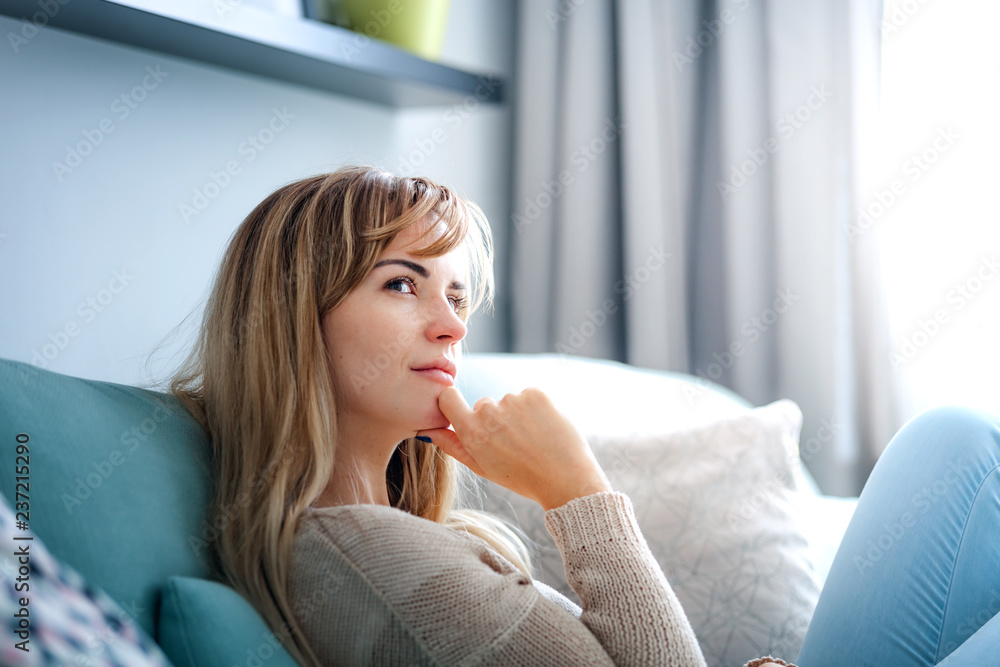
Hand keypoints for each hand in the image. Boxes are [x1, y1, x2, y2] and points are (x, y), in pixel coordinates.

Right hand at [418, 386, 611, 510]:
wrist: (565, 480)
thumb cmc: (522, 477)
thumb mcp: (482, 467)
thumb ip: (453, 446)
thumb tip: (428, 430)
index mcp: (472, 432)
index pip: (448, 398)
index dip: (452, 402)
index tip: (461, 411)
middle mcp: (489, 412)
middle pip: (483, 404)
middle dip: (494, 420)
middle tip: (514, 444)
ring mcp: (513, 400)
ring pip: (508, 402)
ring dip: (517, 415)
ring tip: (533, 440)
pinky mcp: (536, 394)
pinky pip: (528, 396)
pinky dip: (535, 409)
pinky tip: (544, 430)